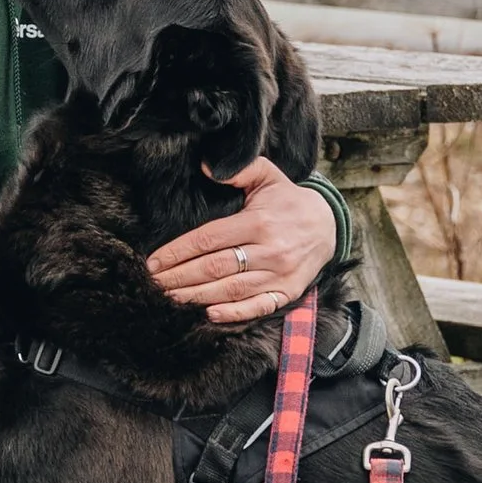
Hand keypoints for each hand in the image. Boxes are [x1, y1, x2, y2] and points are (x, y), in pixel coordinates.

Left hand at [147, 157, 339, 329]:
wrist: (328, 225)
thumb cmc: (288, 200)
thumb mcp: (268, 176)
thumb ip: (239, 169)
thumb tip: (205, 168)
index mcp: (258, 222)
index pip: (208, 238)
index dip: (178, 251)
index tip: (154, 261)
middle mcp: (269, 250)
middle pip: (215, 267)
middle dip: (179, 277)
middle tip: (153, 283)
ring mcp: (279, 274)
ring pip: (231, 289)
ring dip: (197, 296)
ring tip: (170, 298)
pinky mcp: (288, 292)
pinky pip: (258, 307)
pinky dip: (234, 313)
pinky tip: (209, 314)